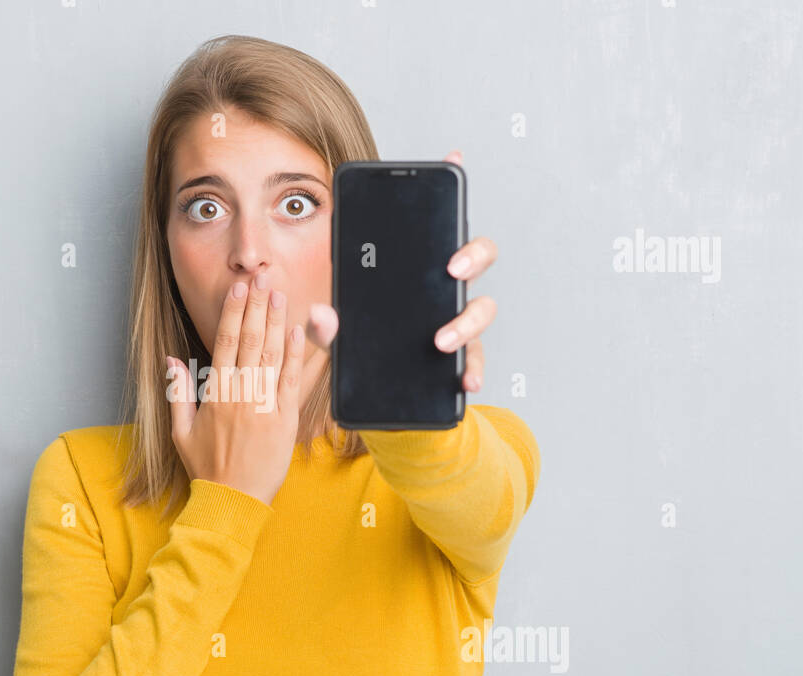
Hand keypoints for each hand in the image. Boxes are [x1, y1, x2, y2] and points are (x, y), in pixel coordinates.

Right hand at [166, 271, 305, 506]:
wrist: (232, 501)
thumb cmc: (206, 466)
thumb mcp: (180, 431)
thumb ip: (178, 391)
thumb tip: (172, 360)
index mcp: (215, 395)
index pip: (224, 343)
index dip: (232, 312)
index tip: (238, 289)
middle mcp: (240, 395)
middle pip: (249, 340)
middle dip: (257, 307)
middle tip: (263, 279)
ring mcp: (264, 406)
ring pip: (271, 355)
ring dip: (276, 322)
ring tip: (281, 295)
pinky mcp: (285, 419)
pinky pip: (291, 381)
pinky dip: (295, 355)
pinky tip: (298, 332)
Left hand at [304, 149, 497, 393]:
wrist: (372, 389)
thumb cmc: (359, 344)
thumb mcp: (336, 331)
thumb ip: (326, 323)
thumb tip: (321, 313)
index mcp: (417, 267)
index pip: (438, 221)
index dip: (449, 186)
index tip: (451, 160)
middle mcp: (446, 287)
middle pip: (477, 256)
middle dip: (471, 256)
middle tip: (450, 268)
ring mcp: (458, 319)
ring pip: (481, 308)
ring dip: (466, 322)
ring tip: (441, 341)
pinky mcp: (461, 357)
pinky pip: (475, 360)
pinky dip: (473, 370)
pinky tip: (466, 382)